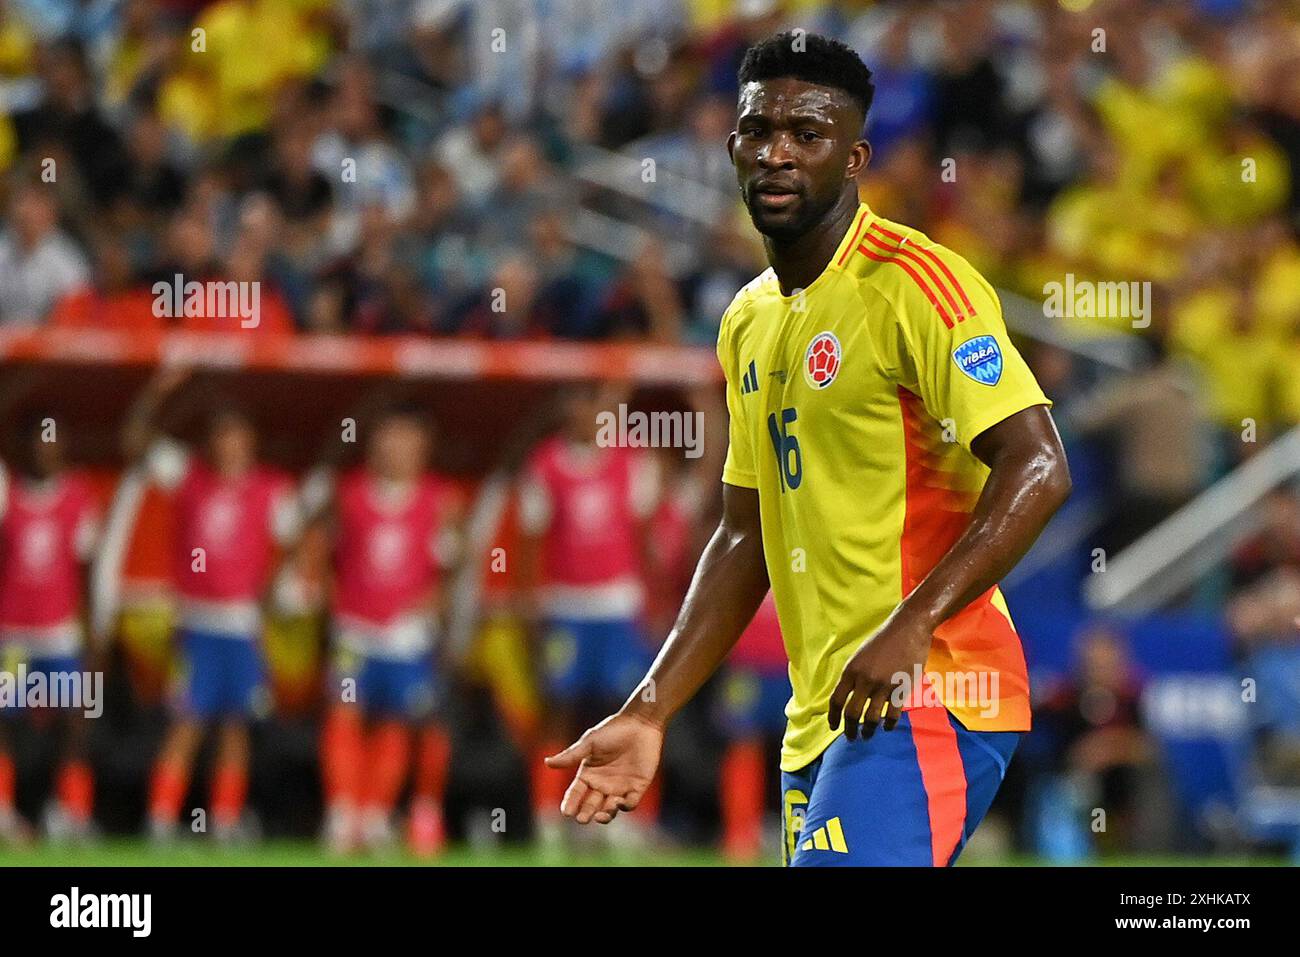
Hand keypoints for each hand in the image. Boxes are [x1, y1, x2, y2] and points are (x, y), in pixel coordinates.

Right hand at [544, 712, 663, 824]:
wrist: (640, 723)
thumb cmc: (613, 730)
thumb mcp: (590, 742)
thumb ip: (571, 755)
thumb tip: (547, 762)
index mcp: (588, 774)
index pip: (576, 793)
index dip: (570, 803)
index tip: (566, 812)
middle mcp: (602, 784)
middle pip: (591, 805)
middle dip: (586, 813)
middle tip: (582, 819)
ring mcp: (620, 787)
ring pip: (609, 809)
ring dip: (605, 815)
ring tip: (600, 815)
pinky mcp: (637, 787)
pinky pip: (630, 803)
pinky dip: (624, 806)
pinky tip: (619, 802)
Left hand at [828, 610, 932, 737]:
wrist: (908, 629)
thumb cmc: (883, 641)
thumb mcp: (860, 655)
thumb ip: (853, 676)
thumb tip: (847, 698)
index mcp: (851, 670)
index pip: (836, 700)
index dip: (833, 717)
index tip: (833, 727)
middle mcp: (864, 680)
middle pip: (852, 713)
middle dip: (850, 730)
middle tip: (851, 737)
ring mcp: (883, 686)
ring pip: (871, 718)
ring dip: (868, 731)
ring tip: (867, 735)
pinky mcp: (901, 689)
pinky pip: (892, 715)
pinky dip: (888, 725)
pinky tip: (886, 727)